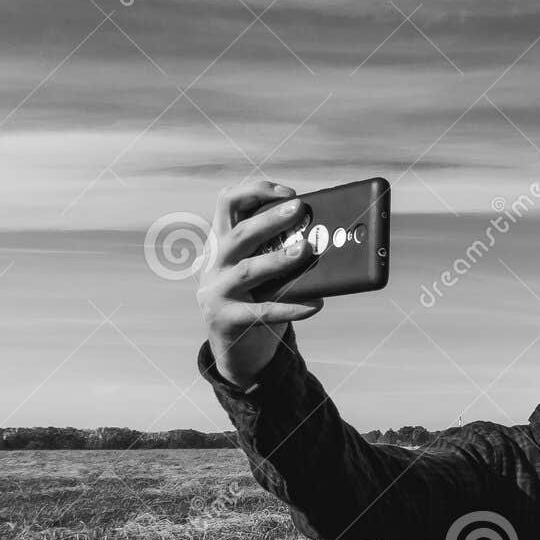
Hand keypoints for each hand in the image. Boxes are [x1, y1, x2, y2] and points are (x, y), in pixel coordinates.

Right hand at [195, 179, 322, 388]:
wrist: (235, 348)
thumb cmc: (257, 299)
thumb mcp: (262, 270)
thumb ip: (278, 251)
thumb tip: (325, 237)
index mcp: (222, 242)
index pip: (227, 203)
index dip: (254, 191)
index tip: (287, 193)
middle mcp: (214, 263)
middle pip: (238, 233)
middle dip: (270, 218)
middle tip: (299, 209)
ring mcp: (216, 291)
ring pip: (247, 269)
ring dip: (278, 258)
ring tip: (306, 250)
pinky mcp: (227, 319)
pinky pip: (262, 312)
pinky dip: (291, 307)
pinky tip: (315, 305)